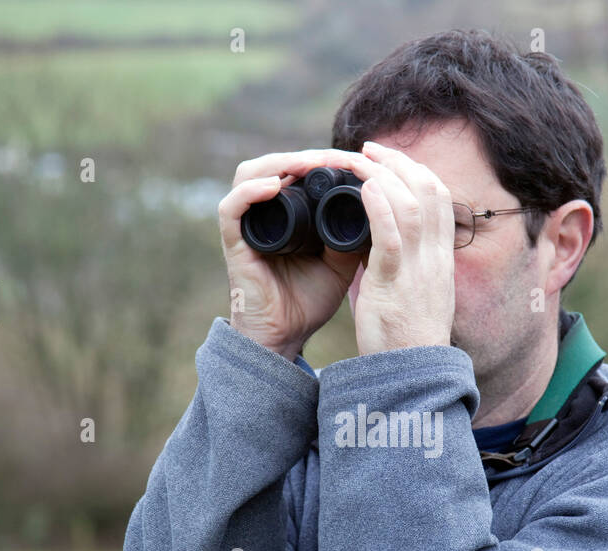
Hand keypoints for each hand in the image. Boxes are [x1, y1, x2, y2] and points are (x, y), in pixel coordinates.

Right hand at [218, 148, 381, 360]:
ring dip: (281, 163)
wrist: (286, 337)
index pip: (298, 170)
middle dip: (307, 156)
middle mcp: (264, 213)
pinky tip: (274, 187)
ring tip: (310, 165)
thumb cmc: (308, 301)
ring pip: (250, 174)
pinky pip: (231, 208)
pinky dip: (250, 192)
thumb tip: (376, 203)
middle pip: (275, 164)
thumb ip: (351, 234)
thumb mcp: (340, 262)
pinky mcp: (233, 243)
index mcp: (288, 214)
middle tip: (337, 158)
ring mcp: (246, 225)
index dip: (324, 159)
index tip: (355, 160)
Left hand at [349, 140, 455, 353]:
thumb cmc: (405, 339)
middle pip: (430, 192)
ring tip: (357, 161)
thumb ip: (402, 267)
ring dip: (383, 175)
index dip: (416, 172)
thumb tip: (378, 245)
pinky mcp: (394, 283)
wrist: (411, 376)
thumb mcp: (414, 295)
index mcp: (440, 260)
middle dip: (399, 162)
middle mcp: (435, 259)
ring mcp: (418, 270)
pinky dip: (378, 206)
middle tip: (369, 148)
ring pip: (411, 205)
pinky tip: (361, 189)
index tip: (391, 160)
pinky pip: (391, 235)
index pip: (440, 201)